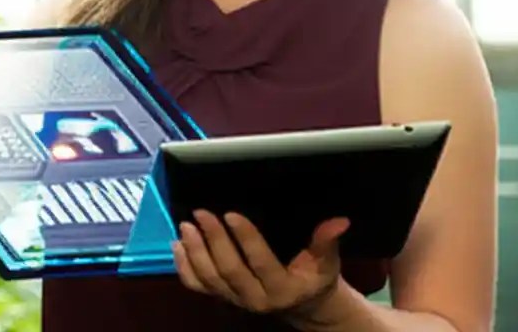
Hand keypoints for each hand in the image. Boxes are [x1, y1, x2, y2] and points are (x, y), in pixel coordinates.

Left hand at [173, 210, 349, 320]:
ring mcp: (235, 300)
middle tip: (202, 213)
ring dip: (195, 252)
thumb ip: (326, 242)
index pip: (261, 263)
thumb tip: (339, 221)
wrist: (302, 304)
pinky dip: (183, 266)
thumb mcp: (326, 262)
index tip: (231, 214)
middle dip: (213, 240)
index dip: (245, 239)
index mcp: (283, 288)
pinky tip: (178, 244)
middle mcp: (256, 299)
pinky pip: (197, 286)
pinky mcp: (221, 297)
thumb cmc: (313, 277)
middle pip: (229, 270)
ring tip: (186, 226)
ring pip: (209, 279)